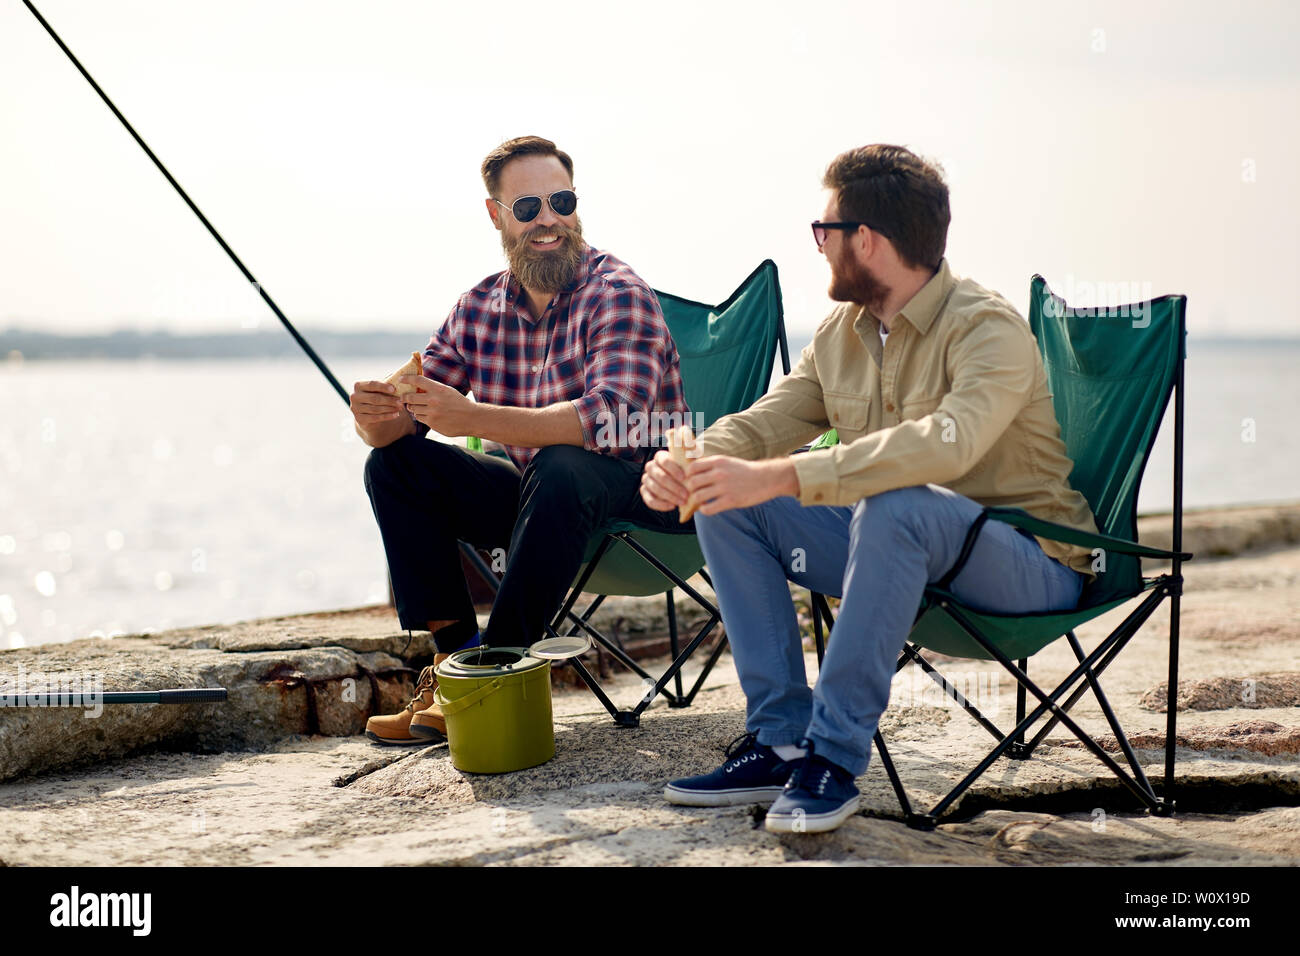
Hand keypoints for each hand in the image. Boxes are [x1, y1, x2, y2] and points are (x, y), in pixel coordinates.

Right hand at [350, 380, 403, 427]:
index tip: (394, 389)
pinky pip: (375, 418)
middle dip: (389, 400)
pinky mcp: (359, 419)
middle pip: (375, 398)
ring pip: (376, 409)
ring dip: (390, 408)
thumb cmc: (375, 396)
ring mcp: (355, 408)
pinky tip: (396, 414)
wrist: (366, 413)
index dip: (383, 387)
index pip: (372, 385)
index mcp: (358, 386)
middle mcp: (354, 396)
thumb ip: (385, 383)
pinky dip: (387, 416)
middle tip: (401, 401)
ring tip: (400, 408)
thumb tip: (397, 377)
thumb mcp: (377, 389)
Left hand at [398, 375, 478, 436]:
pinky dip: (420, 416)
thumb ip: (433, 388)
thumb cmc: (459, 403)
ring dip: (413, 407)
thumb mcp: (448, 391)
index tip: (401, 379)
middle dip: (404, 397)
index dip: (406, 379)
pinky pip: (419, 418)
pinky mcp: (432, 423)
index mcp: (438, 389)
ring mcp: (432, 412)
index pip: (417, 380)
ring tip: (418, 407)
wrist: (471, 418)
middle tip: (403, 397)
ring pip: (413, 409)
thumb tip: (416, 386)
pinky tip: (427, 414)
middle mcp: (434, 400)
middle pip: (410, 397)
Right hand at [640, 449, 689, 510]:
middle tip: (686, 494)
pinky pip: (649, 500)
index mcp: (660, 457)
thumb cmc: (690, 470)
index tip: (684, 478)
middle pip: (658, 476)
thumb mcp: (693, 460)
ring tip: (682, 502)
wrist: (687, 484)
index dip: (673, 469)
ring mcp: (647, 480)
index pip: (663, 460)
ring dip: (669, 496)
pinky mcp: (645, 493)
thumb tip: (685, 431)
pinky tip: (672, 506)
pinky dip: (660, 504)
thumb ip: (691, 448)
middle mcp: (651, 467)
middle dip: (673, 486)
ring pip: (654, 488)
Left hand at [684, 456, 798, 514]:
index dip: (687, 476)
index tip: (689, 481)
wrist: (766, 478)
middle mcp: (719, 473)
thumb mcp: (727, 461)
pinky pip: (708, 509)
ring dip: (695, 501)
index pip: (691, 468)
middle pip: (691, 483)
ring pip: (697, 497)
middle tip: (690, 495)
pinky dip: (704, 510)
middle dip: (688, 490)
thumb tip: (693, 471)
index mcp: (717, 461)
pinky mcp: (730, 501)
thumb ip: (711, 465)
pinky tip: (707, 508)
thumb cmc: (745, 471)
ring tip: (698, 502)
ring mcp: (724, 488)